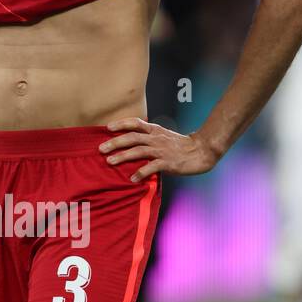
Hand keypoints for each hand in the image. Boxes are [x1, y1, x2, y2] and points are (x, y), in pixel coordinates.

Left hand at [99, 119, 221, 181]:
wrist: (201, 151)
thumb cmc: (181, 145)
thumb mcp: (164, 136)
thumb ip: (150, 137)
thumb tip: (133, 142)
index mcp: (155, 130)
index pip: (136, 123)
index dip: (121, 124)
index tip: (108, 127)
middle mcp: (156, 138)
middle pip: (132, 137)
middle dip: (115, 142)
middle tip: (101, 149)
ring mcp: (161, 150)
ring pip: (138, 151)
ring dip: (122, 156)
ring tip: (110, 162)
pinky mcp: (168, 163)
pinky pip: (151, 167)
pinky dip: (140, 173)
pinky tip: (132, 179)